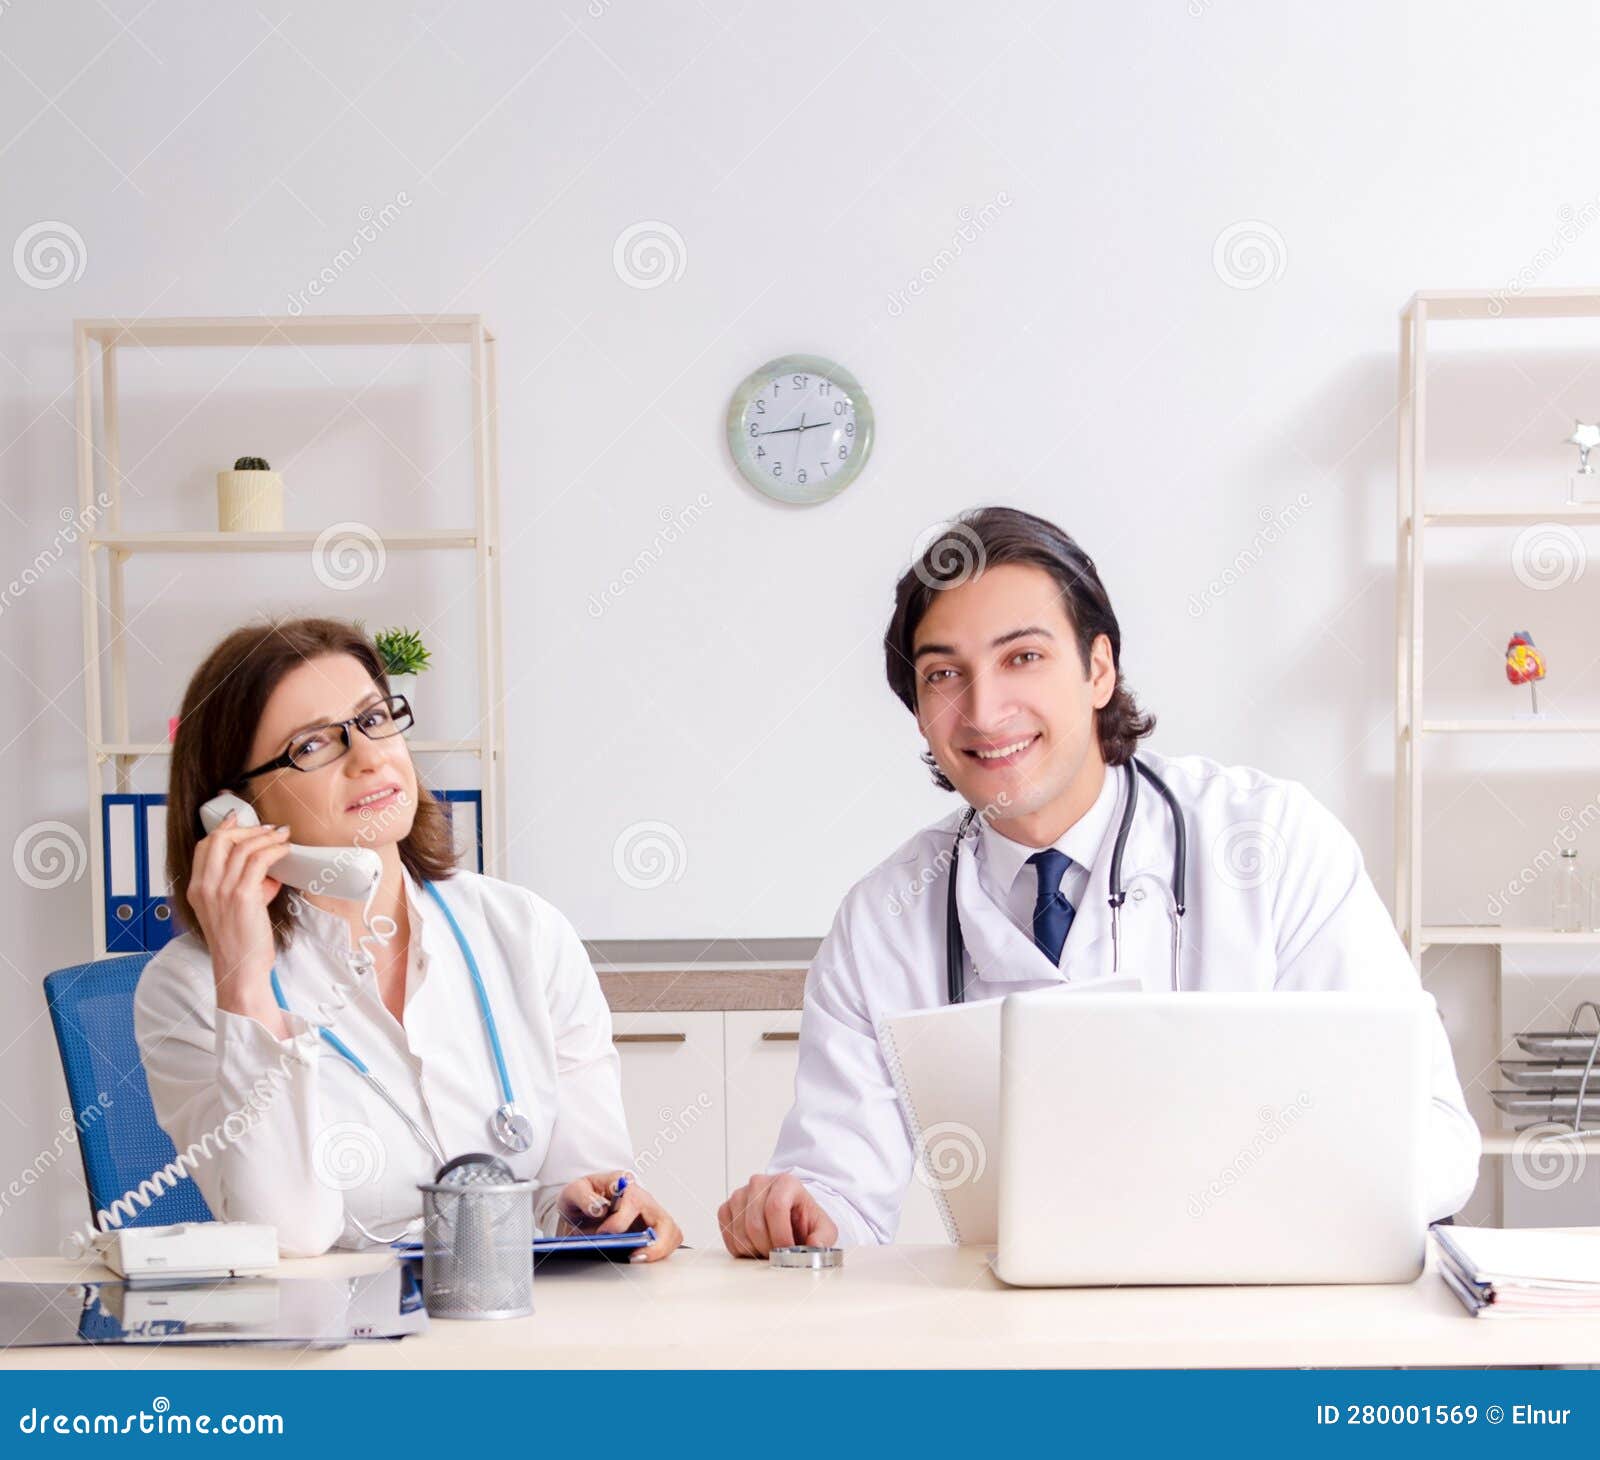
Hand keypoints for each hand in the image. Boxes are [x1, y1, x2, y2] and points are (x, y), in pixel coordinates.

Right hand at [187, 808, 292, 1028]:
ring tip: (281, 836)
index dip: (222, 828)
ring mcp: (222, 891)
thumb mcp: (231, 911)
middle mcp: (204, 887)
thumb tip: (267, 873)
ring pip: (242, 847)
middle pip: (219, 840)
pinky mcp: (242, 896)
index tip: (237, 817)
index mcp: (196, 890)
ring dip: (266, 836)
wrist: (240, 971)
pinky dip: (274, 849)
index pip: (204, 847)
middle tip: (267, 828)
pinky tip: (285, 850)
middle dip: (246, 828)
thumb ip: (243, 887)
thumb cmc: (239, 945)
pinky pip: (259, 860)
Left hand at [556, 1171, 682, 1262]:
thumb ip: (583, 1196)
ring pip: (671, 1234)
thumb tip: (599, 1207)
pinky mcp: (653, 1232)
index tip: (604, 1232)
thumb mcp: (573, 1191)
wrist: (583, 1209)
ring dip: (659, 1250)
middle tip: (633, 1256)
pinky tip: (640, 1260)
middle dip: (653, 1242)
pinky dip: (659, 1255)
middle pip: (663, 1220)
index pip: (633, 1200)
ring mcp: (651, 1216)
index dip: (620, 1220)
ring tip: (636, 1260)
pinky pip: (667, 1244)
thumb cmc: (584, 1197)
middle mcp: (643, 1200)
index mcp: (625, 1185)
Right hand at [718, 1172, 837, 1257]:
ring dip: (754, 1250)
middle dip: (767, 1248)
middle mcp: (760, 1183)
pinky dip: (740, 1247)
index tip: (788, 1250)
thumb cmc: (803, 1220)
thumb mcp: (823, 1227)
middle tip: (777, 1255)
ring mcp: (741, 1194)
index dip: (780, 1236)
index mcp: (785, 1182)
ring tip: (768, 1249)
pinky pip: (727, 1233)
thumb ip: (824, 1237)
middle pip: (755, 1224)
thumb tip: (815, 1245)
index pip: (775, 1207)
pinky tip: (754, 1245)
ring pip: (740, 1232)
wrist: (790, 1214)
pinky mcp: (727, 1207)